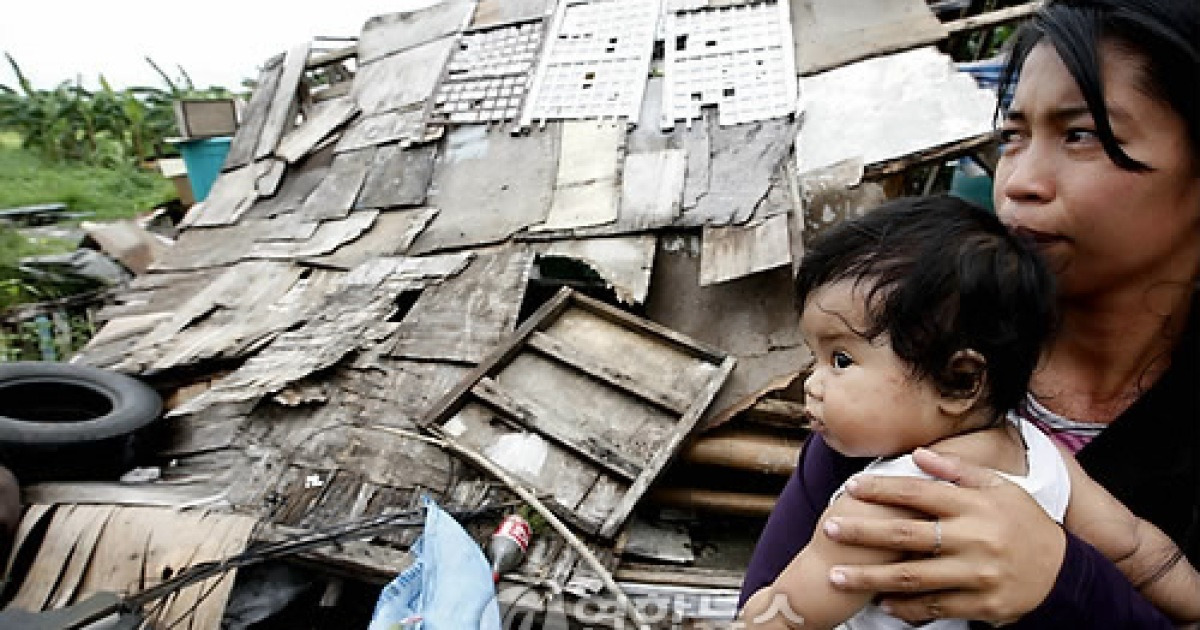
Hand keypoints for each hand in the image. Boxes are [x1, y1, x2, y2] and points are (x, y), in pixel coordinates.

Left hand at [821, 448, 1065, 624]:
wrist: (1063, 573)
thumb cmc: (1022, 523)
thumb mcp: (999, 488)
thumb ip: (957, 470)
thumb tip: (918, 453)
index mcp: (974, 506)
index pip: (919, 493)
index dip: (882, 489)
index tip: (850, 487)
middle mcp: (974, 539)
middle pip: (907, 536)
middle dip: (863, 534)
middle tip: (828, 530)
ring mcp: (977, 575)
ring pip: (913, 577)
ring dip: (871, 578)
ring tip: (837, 576)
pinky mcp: (982, 605)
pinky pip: (934, 607)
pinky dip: (905, 607)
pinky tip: (880, 602)